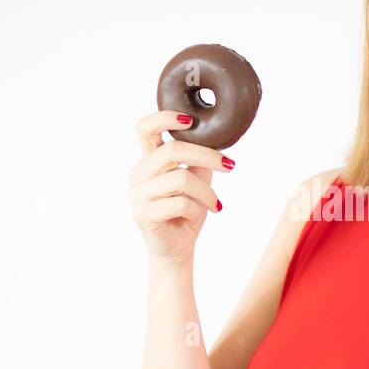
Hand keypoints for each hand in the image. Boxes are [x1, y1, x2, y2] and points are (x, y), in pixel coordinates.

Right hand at [130, 109, 232, 268]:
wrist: (177, 250)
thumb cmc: (186, 213)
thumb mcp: (197, 180)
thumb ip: (199, 160)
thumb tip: (216, 139)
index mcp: (148, 161)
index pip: (144, 128)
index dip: (165, 118)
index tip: (190, 119)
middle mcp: (138, 175)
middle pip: (171, 151)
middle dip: (206, 156)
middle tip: (230, 166)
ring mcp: (138, 195)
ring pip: (180, 179)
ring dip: (206, 192)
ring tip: (216, 204)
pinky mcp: (143, 215)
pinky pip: (179, 204)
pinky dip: (197, 210)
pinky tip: (201, 216)